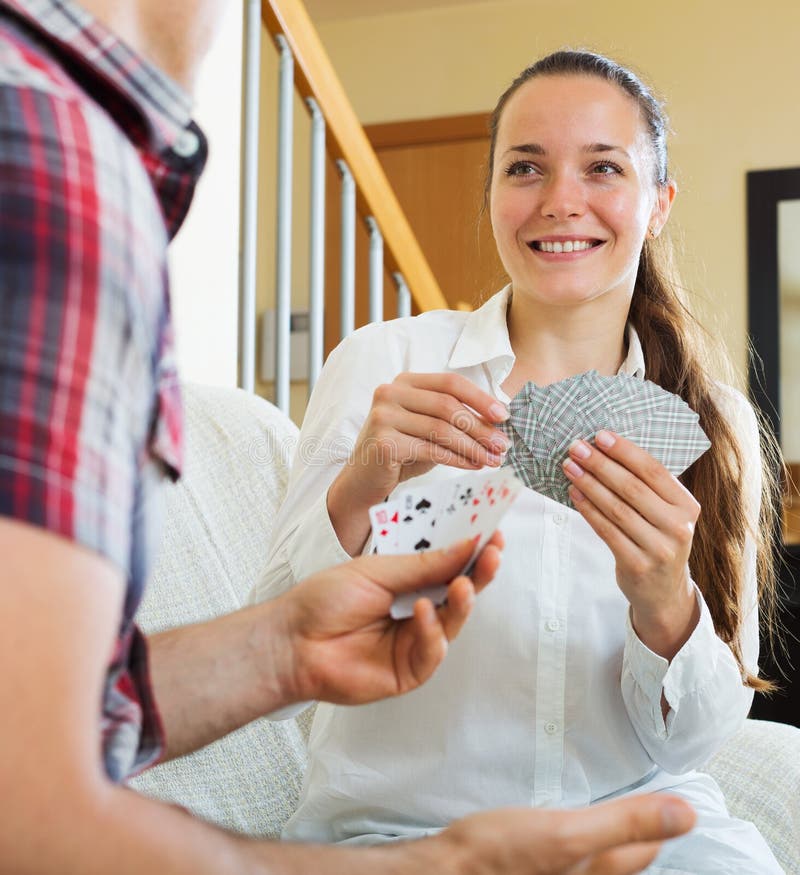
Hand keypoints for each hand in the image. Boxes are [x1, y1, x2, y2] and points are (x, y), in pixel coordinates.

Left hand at [276, 534, 502, 704]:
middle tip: (493, 554)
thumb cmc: (325, 600)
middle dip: (478, 574)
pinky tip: (422, 612)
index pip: (448, 566)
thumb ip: (422, 565)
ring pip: (452, 623)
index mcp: (407, 583)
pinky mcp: (408, 670)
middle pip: (458, 594)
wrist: (292, 640)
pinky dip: (431, 631)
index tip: (492, 533)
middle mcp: (415, 611)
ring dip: (461, 602)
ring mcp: (413, 642)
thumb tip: (466, 545)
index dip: (471, 552)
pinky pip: (432, 651)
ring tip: (462, 584)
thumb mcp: (376, 571)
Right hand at [329, 373, 509, 553]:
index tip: (503, 416)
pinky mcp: (383, 442)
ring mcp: (383, 415)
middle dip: (480, 427)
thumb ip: (454, 418)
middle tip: (502, 445)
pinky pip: (431, 449)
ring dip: (472, 446)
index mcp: (405, 381)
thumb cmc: (401, 452)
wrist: (364, 480)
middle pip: (447, 406)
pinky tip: (473, 465)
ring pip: (441, 429)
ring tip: (492, 459)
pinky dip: (457, 459)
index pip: (450, 382)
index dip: (480, 398)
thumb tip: (498, 421)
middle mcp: (390, 392)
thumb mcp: (428, 428)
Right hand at [420, 793, 695, 874]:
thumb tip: (686, 815)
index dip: (658, 819)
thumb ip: (625, 824)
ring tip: (605, 805)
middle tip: (641, 795)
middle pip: (622, 858)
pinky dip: (575, 840)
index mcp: (600, 874)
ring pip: (595, 859)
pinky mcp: (535, 870)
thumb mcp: (568, 834)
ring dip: (604, 834)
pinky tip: (561, 824)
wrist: (445, 873)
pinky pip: (569, 859)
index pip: (646, 850)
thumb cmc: (500, 855)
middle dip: (634, 831)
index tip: (669, 794)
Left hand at [563, 430, 699, 658]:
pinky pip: (606, 530)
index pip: (654, 471)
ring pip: (616, 508)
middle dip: (600, 464)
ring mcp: (659, 548)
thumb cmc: (657, 540)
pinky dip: (588, 509)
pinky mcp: (637, 564)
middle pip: (632, 487)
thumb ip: (646, 488)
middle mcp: (678, 527)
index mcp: (687, 506)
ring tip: (569, 467)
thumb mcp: (665, 514)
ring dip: (589, 484)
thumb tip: (605, 450)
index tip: (600, 435)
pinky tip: (574, 494)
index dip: (625, 451)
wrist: (663, 591)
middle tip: (576, 448)